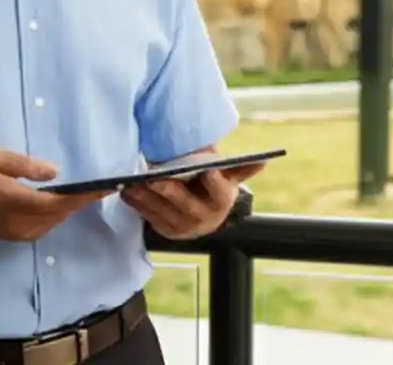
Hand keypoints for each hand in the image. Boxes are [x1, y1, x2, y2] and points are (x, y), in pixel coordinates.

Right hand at [0, 149, 107, 241]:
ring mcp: (23, 233)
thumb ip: (25, 165)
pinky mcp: (23, 238)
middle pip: (61, 213)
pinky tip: (64, 202)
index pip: (56, 202)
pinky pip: (50, 225)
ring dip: (72, 208)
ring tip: (88, 193)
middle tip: (103, 187)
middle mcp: (21, 221)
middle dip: (83, 201)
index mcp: (14, 200)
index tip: (104, 188)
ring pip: (57, 221)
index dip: (82, 197)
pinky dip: (60, 214)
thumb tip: (55, 172)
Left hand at [120, 162, 265, 239]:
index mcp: (223, 202)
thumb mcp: (229, 177)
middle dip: (169, 192)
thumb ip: (243, 169)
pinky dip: (137, 206)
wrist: (203, 213)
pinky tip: (127, 193)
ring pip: (163, 213)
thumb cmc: (213, 186)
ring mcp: (184, 228)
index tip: (206, 169)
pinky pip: (150, 219)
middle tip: (153, 179)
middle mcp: (205, 219)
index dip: (213, 182)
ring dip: (146, 200)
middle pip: (186, 205)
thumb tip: (265, 162)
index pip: (219, 191)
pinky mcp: (166, 231)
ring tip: (132, 184)